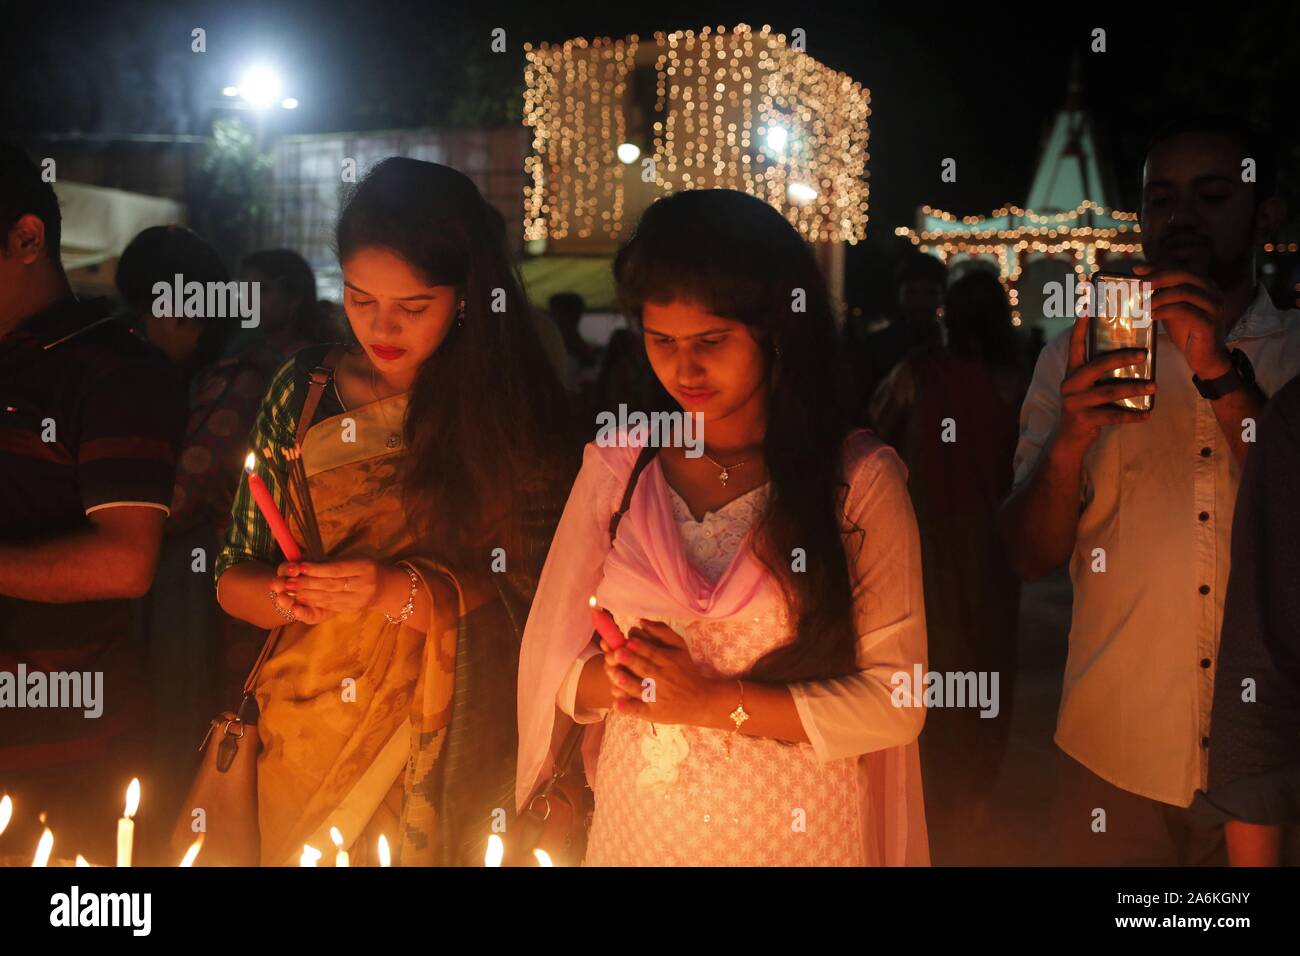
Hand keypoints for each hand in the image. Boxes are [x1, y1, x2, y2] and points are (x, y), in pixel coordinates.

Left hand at [275, 558, 389, 619]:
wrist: (385, 587)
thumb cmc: (365, 567)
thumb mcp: (355, 558)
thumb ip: (335, 562)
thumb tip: (307, 565)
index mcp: (364, 567)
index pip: (337, 570)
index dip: (317, 570)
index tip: (300, 567)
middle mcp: (363, 585)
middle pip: (331, 585)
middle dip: (307, 584)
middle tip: (288, 582)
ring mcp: (358, 600)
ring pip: (329, 598)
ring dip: (307, 594)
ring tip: (290, 591)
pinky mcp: (352, 609)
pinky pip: (330, 606)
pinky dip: (314, 602)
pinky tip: (302, 599)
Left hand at [604, 619, 722, 726]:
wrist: (700, 701)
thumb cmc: (684, 669)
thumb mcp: (680, 647)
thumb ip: (662, 632)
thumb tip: (640, 621)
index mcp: (667, 660)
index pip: (652, 652)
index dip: (641, 646)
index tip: (629, 640)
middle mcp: (661, 678)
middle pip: (644, 668)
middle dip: (630, 661)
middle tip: (617, 653)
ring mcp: (656, 697)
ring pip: (639, 689)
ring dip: (627, 683)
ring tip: (616, 675)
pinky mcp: (651, 713)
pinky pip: (638, 710)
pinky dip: (628, 708)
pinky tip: (616, 704)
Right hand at [1057, 307, 1154, 453]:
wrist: (1070, 439)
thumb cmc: (1086, 407)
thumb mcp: (1088, 387)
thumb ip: (1100, 372)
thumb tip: (1133, 352)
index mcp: (1072, 372)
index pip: (1076, 345)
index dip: (1081, 326)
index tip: (1087, 306)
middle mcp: (1070, 384)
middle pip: (1097, 366)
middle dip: (1122, 358)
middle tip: (1144, 354)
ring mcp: (1075, 402)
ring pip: (1109, 392)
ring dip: (1135, 389)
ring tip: (1154, 386)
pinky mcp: (1083, 419)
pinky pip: (1112, 416)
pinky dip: (1132, 416)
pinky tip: (1147, 414)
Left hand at [1133, 263, 1231, 378]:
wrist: (1204, 357)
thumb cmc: (1187, 332)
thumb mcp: (1172, 309)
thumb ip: (1162, 295)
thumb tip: (1140, 282)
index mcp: (1205, 284)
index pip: (1181, 268)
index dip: (1158, 266)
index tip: (1137, 270)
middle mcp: (1213, 292)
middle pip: (1184, 275)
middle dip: (1158, 277)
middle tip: (1139, 285)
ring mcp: (1214, 307)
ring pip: (1185, 292)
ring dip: (1160, 297)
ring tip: (1143, 305)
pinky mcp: (1210, 323)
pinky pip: (1185, 311)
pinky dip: (1166, 311)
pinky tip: (1152, 316)